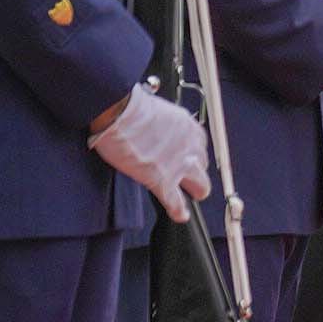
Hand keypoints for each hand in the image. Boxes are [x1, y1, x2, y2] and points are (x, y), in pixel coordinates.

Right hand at [88, 89, 212, 206]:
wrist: (119, 113)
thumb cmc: (129, 106)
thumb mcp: (156, 109)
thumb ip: (162, 124)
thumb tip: (154, 129)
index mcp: (187, 126)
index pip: (199, 144)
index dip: (192, 153)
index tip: (186, 156)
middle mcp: (188, 145)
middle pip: (203, 165)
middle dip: (198, 172)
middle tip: (190, 177)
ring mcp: (178, 165)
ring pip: (200, 185)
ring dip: (196, 191)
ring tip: (193, 196)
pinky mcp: (163, 181)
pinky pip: (176, 201)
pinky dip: (179, 211)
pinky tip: (181, 215)